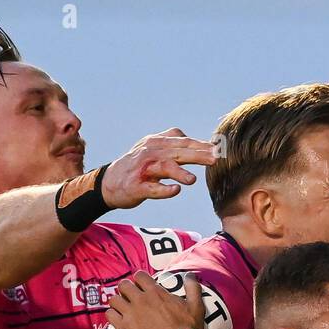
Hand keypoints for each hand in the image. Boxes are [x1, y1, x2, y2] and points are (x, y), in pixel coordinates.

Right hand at [101, 129, 217, 208]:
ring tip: (193, 180)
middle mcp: (150, 153)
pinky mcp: (136, 187)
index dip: (202, 145)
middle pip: (178, 152)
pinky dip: (163, 190)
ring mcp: (143, 170)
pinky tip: (175, 191)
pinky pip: (152, 188)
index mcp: (156, 143)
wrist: (108, 183)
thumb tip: (187, 137)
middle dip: (198, 155)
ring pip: (164, 168)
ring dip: (179, 173)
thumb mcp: (150, 147)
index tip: (220, 149)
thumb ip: (168, 140)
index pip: (184, 142)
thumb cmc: (135, 166)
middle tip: (216, 159)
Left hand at [106, 270, 204, 328]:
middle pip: (123, 285)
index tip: (141, 287)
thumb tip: (190, 275)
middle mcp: (141, 300)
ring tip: (122, 309)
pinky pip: (109, 315)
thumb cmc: (188, 328)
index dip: (139, 280)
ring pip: (114, 299)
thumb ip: (192, 287)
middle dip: (126, 290)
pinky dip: (112, 316)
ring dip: (117, 303)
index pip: (139, 276)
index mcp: (155, 292)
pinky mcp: (124, 328)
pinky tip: (118, 320)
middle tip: (129, 298)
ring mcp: (131, 314)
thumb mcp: (195, 305)